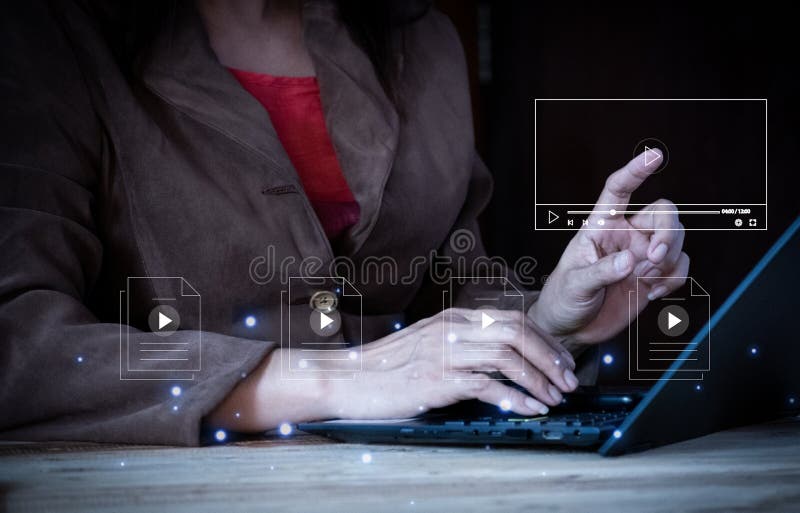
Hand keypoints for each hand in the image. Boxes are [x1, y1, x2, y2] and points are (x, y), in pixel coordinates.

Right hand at [208, 308, 579, 430]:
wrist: (346, 379)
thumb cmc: (386, 368)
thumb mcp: (428, 346)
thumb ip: (461, 345)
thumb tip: (499, 360)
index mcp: (453, 319)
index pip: (512, 319)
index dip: (544, 340)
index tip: (562, 361)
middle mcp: (452, 329)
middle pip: (517, 332)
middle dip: (550, 357)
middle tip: (568, 381)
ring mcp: (444, 352)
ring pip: (508, 356)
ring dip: (539, 379)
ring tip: (555, 398)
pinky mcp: (436, 379)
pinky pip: (486, 385)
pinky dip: (514, 398)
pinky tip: (529, 410)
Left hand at [530, 149, 689, 343]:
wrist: (570, 329)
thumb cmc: (563, 299)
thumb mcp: (575, 284)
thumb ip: (601, 272)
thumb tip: (628, 260)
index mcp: (600, 226)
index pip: (619, 190)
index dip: (635, 171)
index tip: (654, 156)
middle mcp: (625, 235)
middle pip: (663, 213)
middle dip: (668, 232)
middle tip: (654, 257)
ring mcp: (641, 255)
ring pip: (675, 239)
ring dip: (671, 257)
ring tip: (648, 278)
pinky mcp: (652, 276)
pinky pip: (680, 266)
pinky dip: (675, 278)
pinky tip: (653, 292)